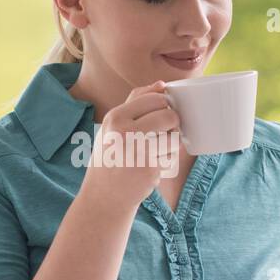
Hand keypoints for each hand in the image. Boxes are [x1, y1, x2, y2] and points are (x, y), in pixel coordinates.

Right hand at [79, 80, 181, 215]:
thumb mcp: (114, 125)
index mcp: (116, 116)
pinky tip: (153, 164)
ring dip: (171, 143)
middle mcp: (125, 131)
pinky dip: (167, 160)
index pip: (154, 98)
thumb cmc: (111, 156)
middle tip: (162, 133)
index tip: (160, 114)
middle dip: (172, 123)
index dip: (164, 105)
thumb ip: (136, 102)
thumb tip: (162, 84)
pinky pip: (172, 155)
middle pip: (169, 115)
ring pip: (174, 136)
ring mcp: (139, 150)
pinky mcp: (150, 168)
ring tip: (156, 150)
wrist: (105, 195)